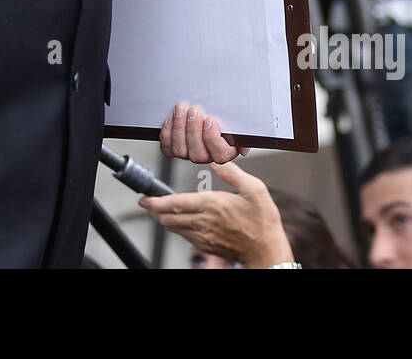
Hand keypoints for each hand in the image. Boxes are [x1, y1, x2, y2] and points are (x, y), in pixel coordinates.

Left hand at [138, 160, 294, 267]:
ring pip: (174, 228)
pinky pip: (184, 237)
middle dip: (154, 210)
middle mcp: (204, 222)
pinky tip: (180, 220)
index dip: (155, 202)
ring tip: (160, 209)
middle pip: (168, 218)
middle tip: (148, 202)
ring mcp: (203, 237)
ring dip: (164, 219)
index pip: (175, 204)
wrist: (266, 251)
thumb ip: (231, 172)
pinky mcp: (206, 246)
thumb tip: (214, 160)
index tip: (145, 198)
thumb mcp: (254, 189)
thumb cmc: (262, 222)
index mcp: (212, 205)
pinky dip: (177, 227)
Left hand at [160, 103, 249, 163]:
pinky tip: (171, 119)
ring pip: (181, 151)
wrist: (204, 109)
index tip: (210, 120)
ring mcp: (189, 154)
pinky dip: (167, 133)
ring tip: (181, 109)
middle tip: (194, 111)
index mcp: (225, 152)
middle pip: (198, 154)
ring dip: (179, 128)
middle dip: (193, 130)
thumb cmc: (222, 115)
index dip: (213, 138)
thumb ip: (243, 131)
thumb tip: (244, 147)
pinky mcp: (174, 149)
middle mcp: (206, 156)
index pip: (220, 155)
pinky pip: (168, 148)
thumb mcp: (237, 121)